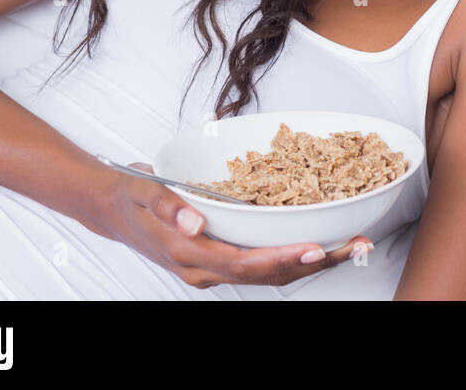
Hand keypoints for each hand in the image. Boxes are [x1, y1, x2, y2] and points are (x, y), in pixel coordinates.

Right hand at [92, 162, 372, 288]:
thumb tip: (196, 222)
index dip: (283, 258)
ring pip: (269, 273)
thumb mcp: (143, 191)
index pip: (243, 262)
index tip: (317, 248)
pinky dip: (293, 256)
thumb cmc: (130, 198)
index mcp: (188, 253)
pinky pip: (262, 264)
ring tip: (351, 246)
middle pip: (266, 274)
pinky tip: (320, 244)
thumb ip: (168, 207)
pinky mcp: (220, 259)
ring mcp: (213, 267)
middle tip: (353, 246)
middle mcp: (204, 268)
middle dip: (313, 263)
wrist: (112, 211)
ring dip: (311, 263)